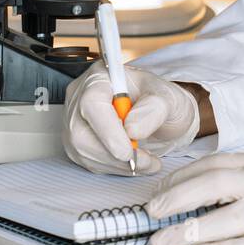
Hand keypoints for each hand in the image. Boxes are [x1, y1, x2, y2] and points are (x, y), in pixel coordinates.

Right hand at [62, 61, 200, 175]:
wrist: (158, 112)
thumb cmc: (160, 99)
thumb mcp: (167, 97)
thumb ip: (153, 109)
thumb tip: (132, 130)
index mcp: (101, 76)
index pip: (92, 102)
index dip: (107, 130)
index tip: (128, 151)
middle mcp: (81, 96)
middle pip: (81, 132)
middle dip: (114, 154)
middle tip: (145, 161)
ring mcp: (75, 120)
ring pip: (82, 151)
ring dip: (117, 164)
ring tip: (147, 162)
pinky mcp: (77, 141)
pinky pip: (88, 160)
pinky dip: (114, 168)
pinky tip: (135, 163)